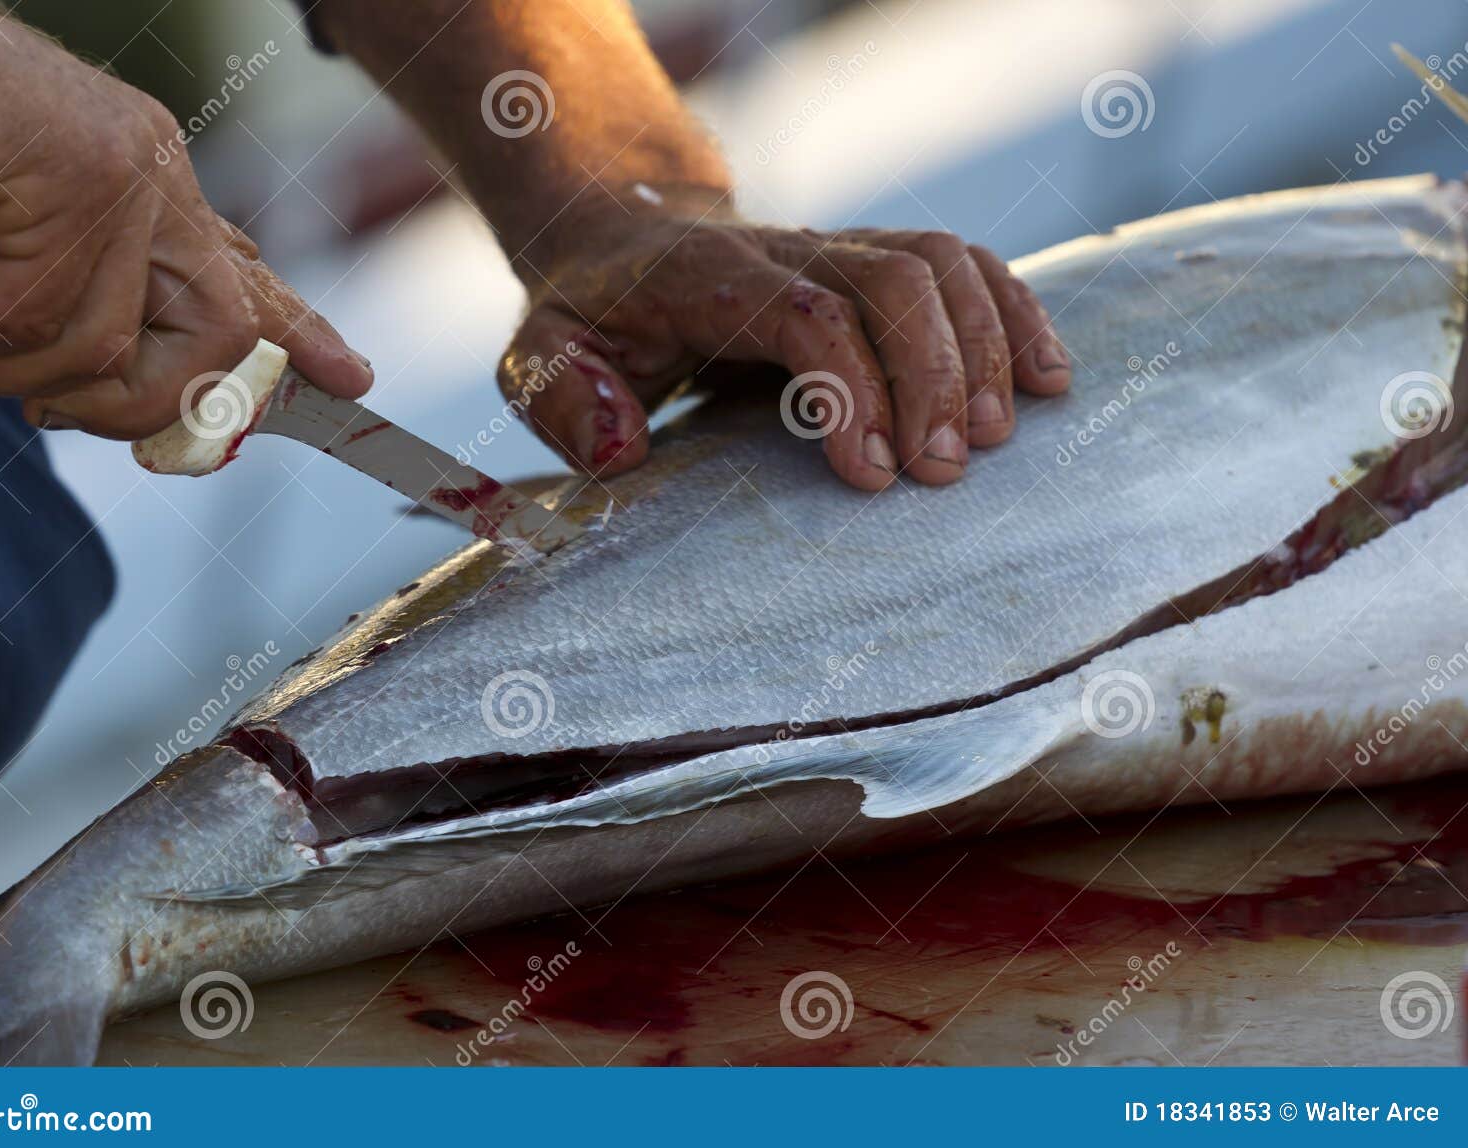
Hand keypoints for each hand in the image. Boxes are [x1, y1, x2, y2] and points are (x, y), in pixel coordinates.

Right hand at [0, 0, 369, 437]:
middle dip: (133, 404)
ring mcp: (126, 168)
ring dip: (6, 367)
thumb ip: (68, 294)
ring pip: (107, 344)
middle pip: (218, 335)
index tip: (350, 377)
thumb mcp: (1, 238)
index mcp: (141, 184)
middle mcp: (151, 172)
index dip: (295, 332)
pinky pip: (40, 311)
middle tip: (49, 410)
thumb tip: (97, 383)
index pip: (241, 274)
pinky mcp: (83, 171)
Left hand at [499, 188, 1070, 490]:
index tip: (873, 476)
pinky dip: (1014, 313)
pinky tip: (1048, 378)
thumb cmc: (589, 316)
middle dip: (934, 376)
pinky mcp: (875, 259)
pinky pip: (965, 264)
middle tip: (946, 473)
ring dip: (983, 347)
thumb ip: (560, 397)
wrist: (623, 234)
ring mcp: (838, 247)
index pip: (804, 313)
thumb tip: (622, 449)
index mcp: (708, 277)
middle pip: (892, 280)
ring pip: (940, 262)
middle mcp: (786, 250)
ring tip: (999, 438)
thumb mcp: (537, 357)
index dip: (850, 390)